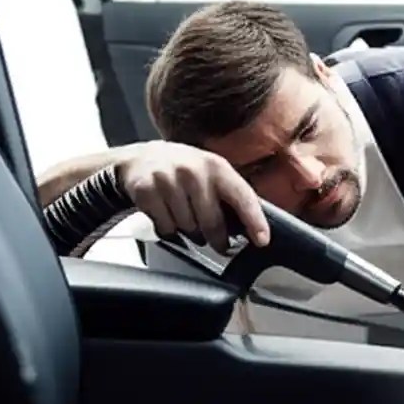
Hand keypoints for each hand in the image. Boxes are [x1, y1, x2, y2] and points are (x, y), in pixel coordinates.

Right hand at [116, 141, 269, 253]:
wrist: (141, 159)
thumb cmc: (184, 170)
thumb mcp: (211, 172)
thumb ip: (230, 195)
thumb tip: (250, 227)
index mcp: (216, 167)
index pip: (242, 196)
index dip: (254, 220)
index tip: (262, 240)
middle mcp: (193, 171)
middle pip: (212, 222)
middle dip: (218, 239)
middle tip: (219, 244)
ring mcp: (168, 180)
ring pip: (188, 228)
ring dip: (191, 233)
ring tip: (187, 220)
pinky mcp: (146, 191)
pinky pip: (165, 228)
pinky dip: (169, 231)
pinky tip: (168, 217)